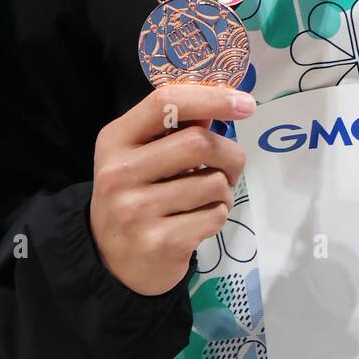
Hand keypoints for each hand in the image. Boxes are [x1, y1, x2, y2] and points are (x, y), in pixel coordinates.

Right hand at [90, 83, 254, 295]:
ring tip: (207, 199)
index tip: (245, 103)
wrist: (112, 261)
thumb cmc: (135, 193)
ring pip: (214, 183)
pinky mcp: (161, 243)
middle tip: (231, 165)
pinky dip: (218, 215)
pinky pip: (215, 216)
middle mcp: (120, 173)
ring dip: (224, 190)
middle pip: (199, 143)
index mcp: (115, 139)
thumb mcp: (140, 153)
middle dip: (229, 153)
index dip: (211, 97)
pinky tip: (198, 221)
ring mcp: (138, 210)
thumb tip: (222, 104)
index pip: (166, 102)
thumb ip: (175, 127)